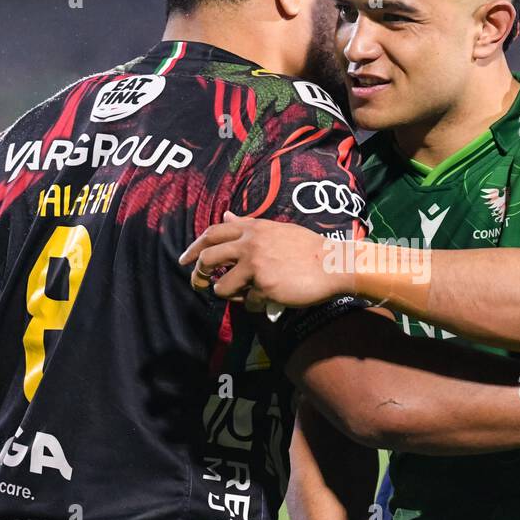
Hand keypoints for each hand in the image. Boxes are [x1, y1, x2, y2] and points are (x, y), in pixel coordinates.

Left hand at [178, 212, 352, 311]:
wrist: (334, 264)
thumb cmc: (309, 248)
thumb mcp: (276, 229)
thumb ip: (248, 225)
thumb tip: (226, 215)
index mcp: (253, 229)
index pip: (212, 234)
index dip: (194, 248)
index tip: (185, 259)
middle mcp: (250, 245)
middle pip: (208, 259)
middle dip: (198, 274)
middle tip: (199, 284)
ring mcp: (256, 266)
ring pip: (222, 287)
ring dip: (229, 295)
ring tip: (244, 294)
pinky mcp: (264, 287)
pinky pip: (248, 303)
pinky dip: (256, 305)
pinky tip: (269, 300)